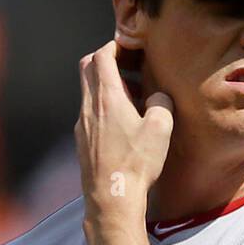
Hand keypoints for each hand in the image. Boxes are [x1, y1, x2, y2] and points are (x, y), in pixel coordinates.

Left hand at [75, 40, 173, 218]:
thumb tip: (158, 98)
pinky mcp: (82, 143)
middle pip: (87, 69)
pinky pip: (89, 115)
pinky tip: (121, 124)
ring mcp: (82, 126)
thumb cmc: (135, 163)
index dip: (115, 46)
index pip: (101, 56)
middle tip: (127, 66)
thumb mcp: (160, 128)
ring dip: (105, 87)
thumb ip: (161, 103)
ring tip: (130, 97)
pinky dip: (102, 108)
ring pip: (87, 93)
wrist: (112, 198)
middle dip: (105, 61)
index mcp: (106, 97)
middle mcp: (89, 107)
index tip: (129, 47)